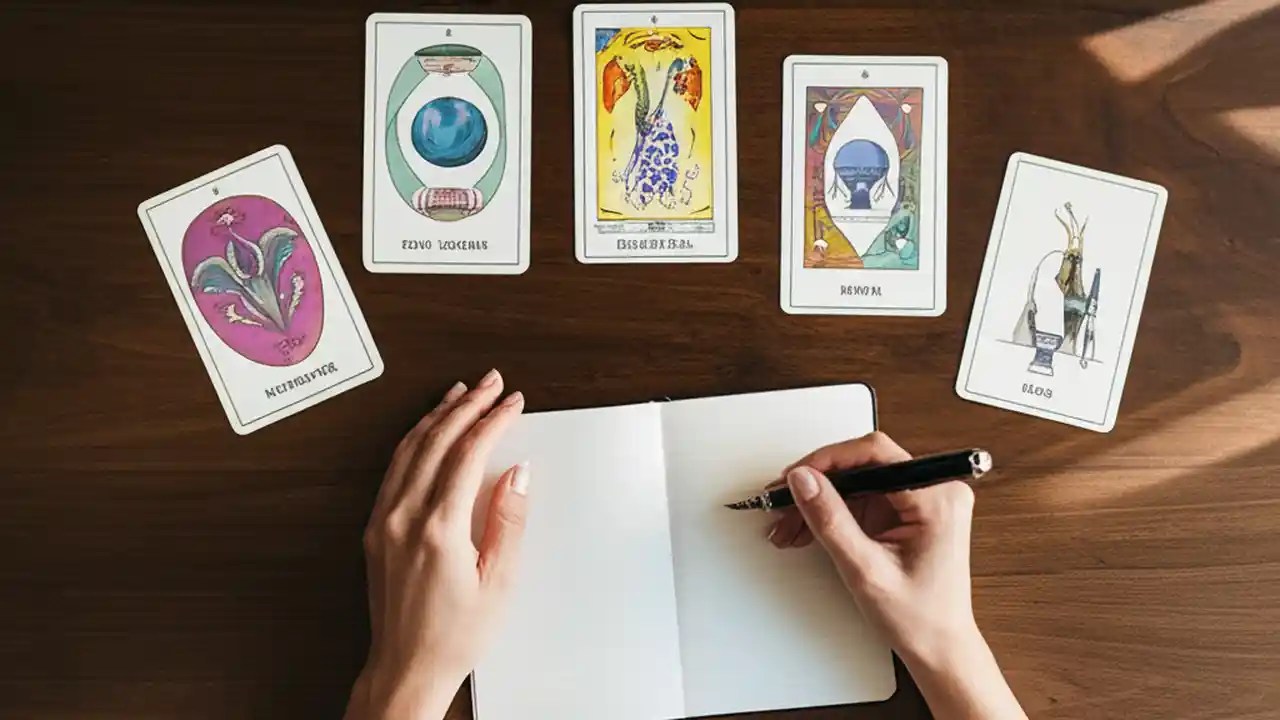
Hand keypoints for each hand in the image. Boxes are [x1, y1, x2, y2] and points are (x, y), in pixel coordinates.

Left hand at [345, 370, 529, 719]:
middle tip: (491, 383)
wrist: (406, 667)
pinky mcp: (375, 529)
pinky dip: (414, 439)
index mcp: (438, 528)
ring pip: (409, 448)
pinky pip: (394, 468)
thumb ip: (508, 521)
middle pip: (437, 440)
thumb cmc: (454, 635)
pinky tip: (428, 430)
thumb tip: (517, 473)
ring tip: (460, 393)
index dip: (492, 420)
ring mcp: (384, 521)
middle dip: (467, 405)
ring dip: (437, 415)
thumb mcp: (499, 582)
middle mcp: (404, 517)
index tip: (511, 401)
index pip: (468, 453)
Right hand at [767, 431, 974, 661]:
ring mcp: (922, 499)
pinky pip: (863, 497)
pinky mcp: (907, 510)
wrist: (938, 647)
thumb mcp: (865, 570)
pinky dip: (833, 512)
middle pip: (862, 466)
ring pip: (857, 481)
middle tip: (782, 502)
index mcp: (937, 499)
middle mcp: (936, 490)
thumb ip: (831, 520)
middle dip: (818, 484)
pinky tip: (807, 528)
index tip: (797, 476)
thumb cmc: (920, 618)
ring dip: (820, 500)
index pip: (875, 454)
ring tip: (788, 524)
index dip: (829, 459)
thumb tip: (804, 480)